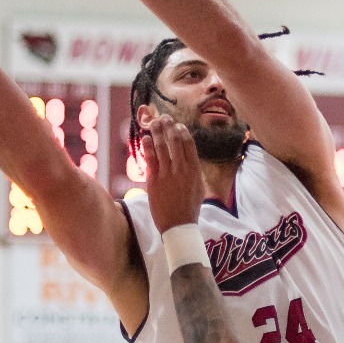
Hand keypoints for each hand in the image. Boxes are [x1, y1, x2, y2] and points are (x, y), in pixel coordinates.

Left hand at [143, 116, 204, 232]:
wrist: (178, 225)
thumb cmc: (189, 208)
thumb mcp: (198, 188)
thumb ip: (193, 172)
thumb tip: (189, 160)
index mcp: (195, 170)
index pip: (189, 144)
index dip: (182, 131)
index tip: (177, 125)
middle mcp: (182, 169)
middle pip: (175, 141)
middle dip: (169, 126)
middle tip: (164, 117)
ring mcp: (168, 174)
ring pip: (162, 146)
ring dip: (157, 132)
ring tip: (154, 122)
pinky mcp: (154, 180)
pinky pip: (150, 159)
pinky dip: (147, 146)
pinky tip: (144, 138)